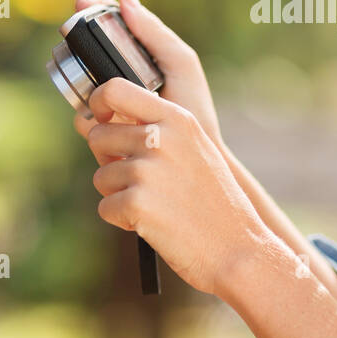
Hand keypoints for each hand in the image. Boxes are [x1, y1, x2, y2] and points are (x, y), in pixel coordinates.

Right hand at [72, 0, 223, 147]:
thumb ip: (155, 33)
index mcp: (138, 56)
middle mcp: (119, 78)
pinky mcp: (102, 132)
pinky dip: (88, 116)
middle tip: (73, 28)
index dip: (93, 8)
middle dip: (77, 39)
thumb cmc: (193, 108)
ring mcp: (107, 105)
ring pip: (79, 88)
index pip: (109, 25)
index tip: (84, 0)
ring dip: (83, 84)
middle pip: (85, 53)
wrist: (192, 158)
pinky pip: (83, 120)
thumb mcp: (179, 64)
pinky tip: (105, 118)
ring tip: (100, 83)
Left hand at [83, 76, 265, 297]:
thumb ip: (158, 129)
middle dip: (109, 161)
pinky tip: (153, 224)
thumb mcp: (196, 149)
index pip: (114, 88)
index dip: (98, 104)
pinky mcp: (137, 203)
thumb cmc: (216, 202)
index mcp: (177, 118)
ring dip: (119, 195)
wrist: (238, 248)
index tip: (102, 120)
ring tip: (156, 205)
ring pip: (101, 177)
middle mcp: (161, 138)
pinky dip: (122, 220)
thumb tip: (99, 125)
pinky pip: (105, 207)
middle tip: (139, 181)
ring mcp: (147, 170)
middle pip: (99, 136)